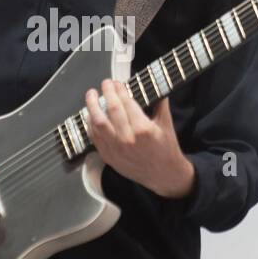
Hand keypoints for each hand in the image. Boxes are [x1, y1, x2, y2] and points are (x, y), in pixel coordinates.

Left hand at [84, 79, 194, 198]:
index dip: (119, 90)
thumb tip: (155, 84)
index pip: (126, 103)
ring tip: (91, 95)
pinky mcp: (109, 157)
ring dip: (92, 107)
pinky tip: (91, 115)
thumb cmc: (166, 149)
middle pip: (111, 110)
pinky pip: (95, 137)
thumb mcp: (166, 124)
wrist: (164, 175)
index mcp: (143, 129)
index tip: (116, 83)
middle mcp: (128, 139)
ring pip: (98, 123)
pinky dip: (91, 124)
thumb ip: (160, 103)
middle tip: (105, 83)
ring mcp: (116, 149)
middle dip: (106, 93)